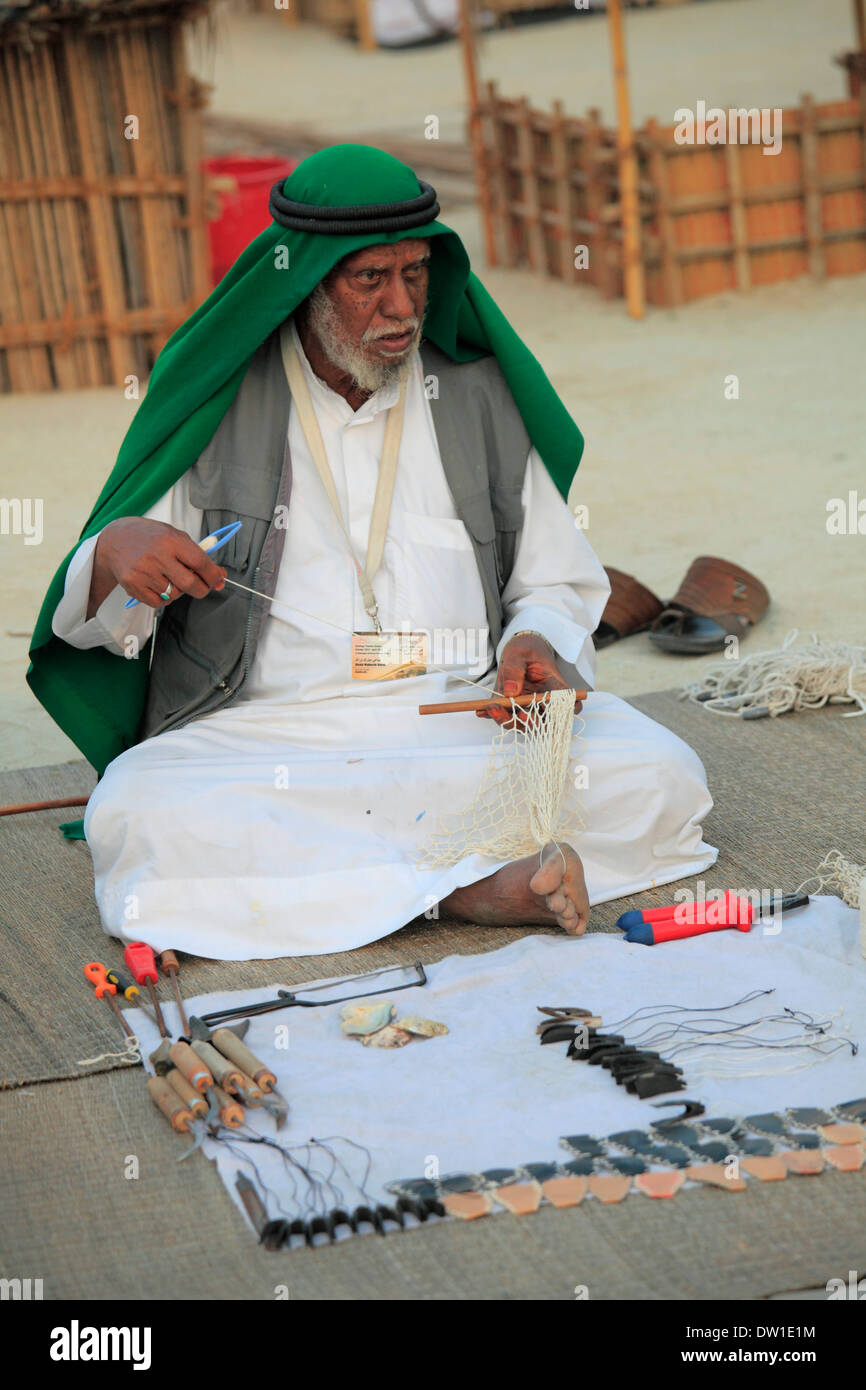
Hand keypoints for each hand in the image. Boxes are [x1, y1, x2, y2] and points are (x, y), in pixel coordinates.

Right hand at [88, 517, 225, 616]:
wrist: (114, 540)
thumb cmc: (149, 538)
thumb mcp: (174, 536)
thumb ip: (197, 555)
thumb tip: (220, 579)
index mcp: (170, 540)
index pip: (200, 563)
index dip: (214, 575)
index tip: (218, 579)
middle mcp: (157, 556)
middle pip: (190, 585)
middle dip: (202, 589)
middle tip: (202, 586)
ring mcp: (143, 572)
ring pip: (174, 595)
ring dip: (178, 591)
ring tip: (170, 577)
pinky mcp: (132, 585)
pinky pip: (158, 602)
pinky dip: (163, 598)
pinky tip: (158, 584)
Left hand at [478, 632, 582, 727]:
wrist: (517, 651)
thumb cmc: (526, 650)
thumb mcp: (519, 653)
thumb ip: (515, 670)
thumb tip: (511, 691)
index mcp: (554, 686)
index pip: (569, 704)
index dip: (565, 713)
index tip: (550, 709)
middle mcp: (543, 701)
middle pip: (543, 721)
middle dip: (529, 722)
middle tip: (516, 713)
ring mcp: (528, 707)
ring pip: (522, 723)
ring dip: (507, 720)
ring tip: (491, 708)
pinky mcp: (513, 708)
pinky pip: (505, 717)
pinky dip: (493, 715)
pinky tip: (482, 711)